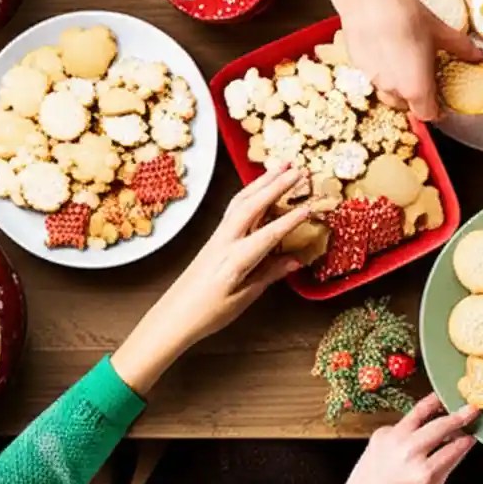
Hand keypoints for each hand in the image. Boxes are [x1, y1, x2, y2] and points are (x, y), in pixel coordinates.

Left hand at [111, 165, 312, 392]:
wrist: (172, 317)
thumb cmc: (207, 313)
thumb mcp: (244, 298)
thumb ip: (269, 274)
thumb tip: (295, 260)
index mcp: (235, 259)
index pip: (269, 234)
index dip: (291, 219)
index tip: (310, 206)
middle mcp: (225, 241)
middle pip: (253, 205)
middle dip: (276, 185)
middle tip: (298, 170)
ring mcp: (217, 236)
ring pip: (241, 201)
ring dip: (262, 182)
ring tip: (281, 166)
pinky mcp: (214, 237)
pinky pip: (234, 208)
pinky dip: (249, 192)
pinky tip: (259, 186)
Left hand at [316, 394, 477, 483]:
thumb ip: (447, 465)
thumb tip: (462, 445)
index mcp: (423, 473)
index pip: (453, 448)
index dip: (466, 440)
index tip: (473, 434)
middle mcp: (407, 453)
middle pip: (440, 425)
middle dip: (459, 416)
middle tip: (471, 409)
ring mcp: (392, 440)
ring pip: (420, 412)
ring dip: (437, 403)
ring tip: (448, 398)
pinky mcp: (381, 432)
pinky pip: (404, 421)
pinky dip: (414, 422)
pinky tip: (420, 425)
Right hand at [337, 0, 481, 120]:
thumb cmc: (406, 16)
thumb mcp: (439, 31)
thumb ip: (460, 47)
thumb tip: (477, 55)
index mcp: (416, 88)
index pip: (427, 114)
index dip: (436, 111)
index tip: (441, 102)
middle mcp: (393, 90)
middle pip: (406, 106)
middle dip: (416, 97)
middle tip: (424, 78)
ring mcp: (372, 79)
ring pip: (388, 92)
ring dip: (398, 85)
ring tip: (405, 63)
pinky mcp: (357, 66)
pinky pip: (373, 76)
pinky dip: (382, 70)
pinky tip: (386, 49)